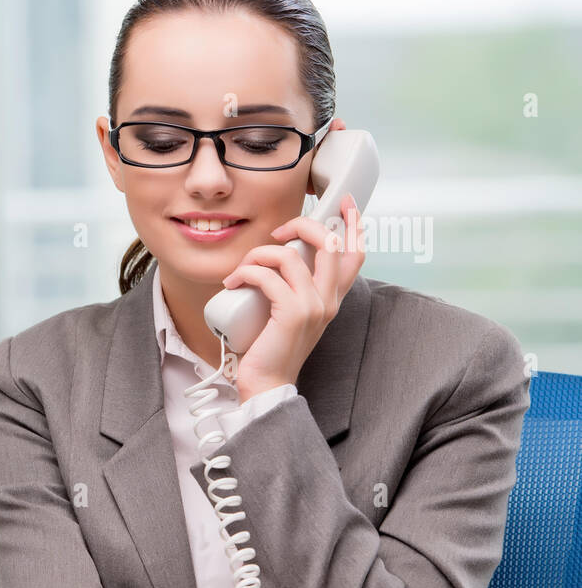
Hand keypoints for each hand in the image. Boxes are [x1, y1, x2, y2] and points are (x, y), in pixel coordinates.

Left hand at [220, 190, 366, 401]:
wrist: (267, 385)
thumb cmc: (270, 348)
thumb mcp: (287, 312)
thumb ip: (291, 288)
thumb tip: (275, 256)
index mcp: (331, 298)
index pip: (353, 253)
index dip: (352, 224)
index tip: (343, 202)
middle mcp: (328, 300)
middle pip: (329, 242)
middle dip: (301, 225)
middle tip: (277, 234)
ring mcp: (313, 306)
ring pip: (290, 256)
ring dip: (258, 255)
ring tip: (241, 271)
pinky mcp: (293, 313)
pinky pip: (268, 276)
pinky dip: (245, 272)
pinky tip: (233, 283)